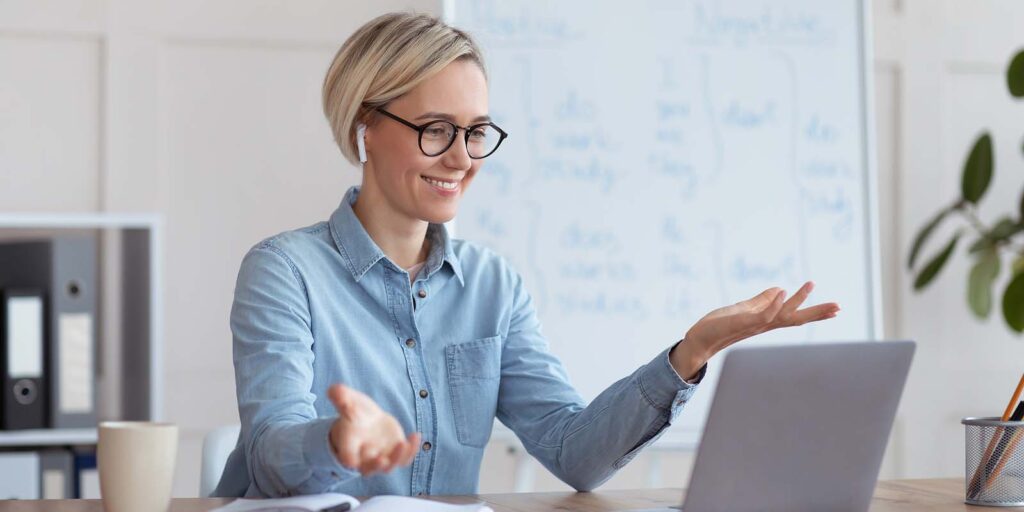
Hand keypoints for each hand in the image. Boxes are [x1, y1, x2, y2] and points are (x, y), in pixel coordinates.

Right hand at [328, 384, 420, 475]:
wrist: (368, 421)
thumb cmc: (355, 414)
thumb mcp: (349, 404)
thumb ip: (342, 399)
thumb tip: (333, 389)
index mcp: (349, 448)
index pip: (347, 457)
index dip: (349, 459)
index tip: (351, 460)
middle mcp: (365, 458)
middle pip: (369, 468)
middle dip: (376, 465)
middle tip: (382, 460)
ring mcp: (382, 458)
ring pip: (390, 466)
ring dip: (397, 458)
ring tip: (403, 443)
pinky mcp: (397, 454)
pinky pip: (405, 458)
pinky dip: (412, 450)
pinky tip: (416, 435)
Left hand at [670, 281, 839, 379]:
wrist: (701, 339)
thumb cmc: (721, 325)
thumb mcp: (744, 309)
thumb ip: (761, 300)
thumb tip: (779, 289)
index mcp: (767, 320)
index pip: (796, 315)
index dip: (815, 312)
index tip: (837, 308)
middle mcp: (765, 324)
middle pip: (796, 318)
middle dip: (817, 312)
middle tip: (839, 306)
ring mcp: (754, 324)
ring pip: (782, 314)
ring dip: (797, 300)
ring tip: (811, 284)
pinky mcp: (741, 323)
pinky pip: (761, 314)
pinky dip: (772, 304)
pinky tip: (782, 291)